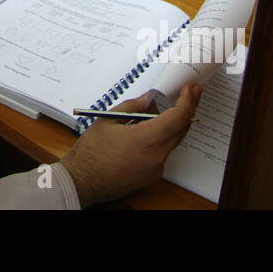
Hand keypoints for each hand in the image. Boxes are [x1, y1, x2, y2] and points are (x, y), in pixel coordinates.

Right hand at [59, 85, 201, 208]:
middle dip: (187, 108)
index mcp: (147, 140)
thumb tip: (150, 98)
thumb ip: (133, 106)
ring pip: (173, 140)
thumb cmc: (91, 153)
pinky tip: (152, 128)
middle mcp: (157, 156)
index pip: (178, 117)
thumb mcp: (108, 120)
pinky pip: (164, 151)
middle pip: (181, 129)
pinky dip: (163, 137)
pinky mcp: (153, 175)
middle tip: (189, 92)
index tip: (189, 88)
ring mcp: (157, 168)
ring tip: (168, 107)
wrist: (82, 183)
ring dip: (175, 123)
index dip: (187, 100)